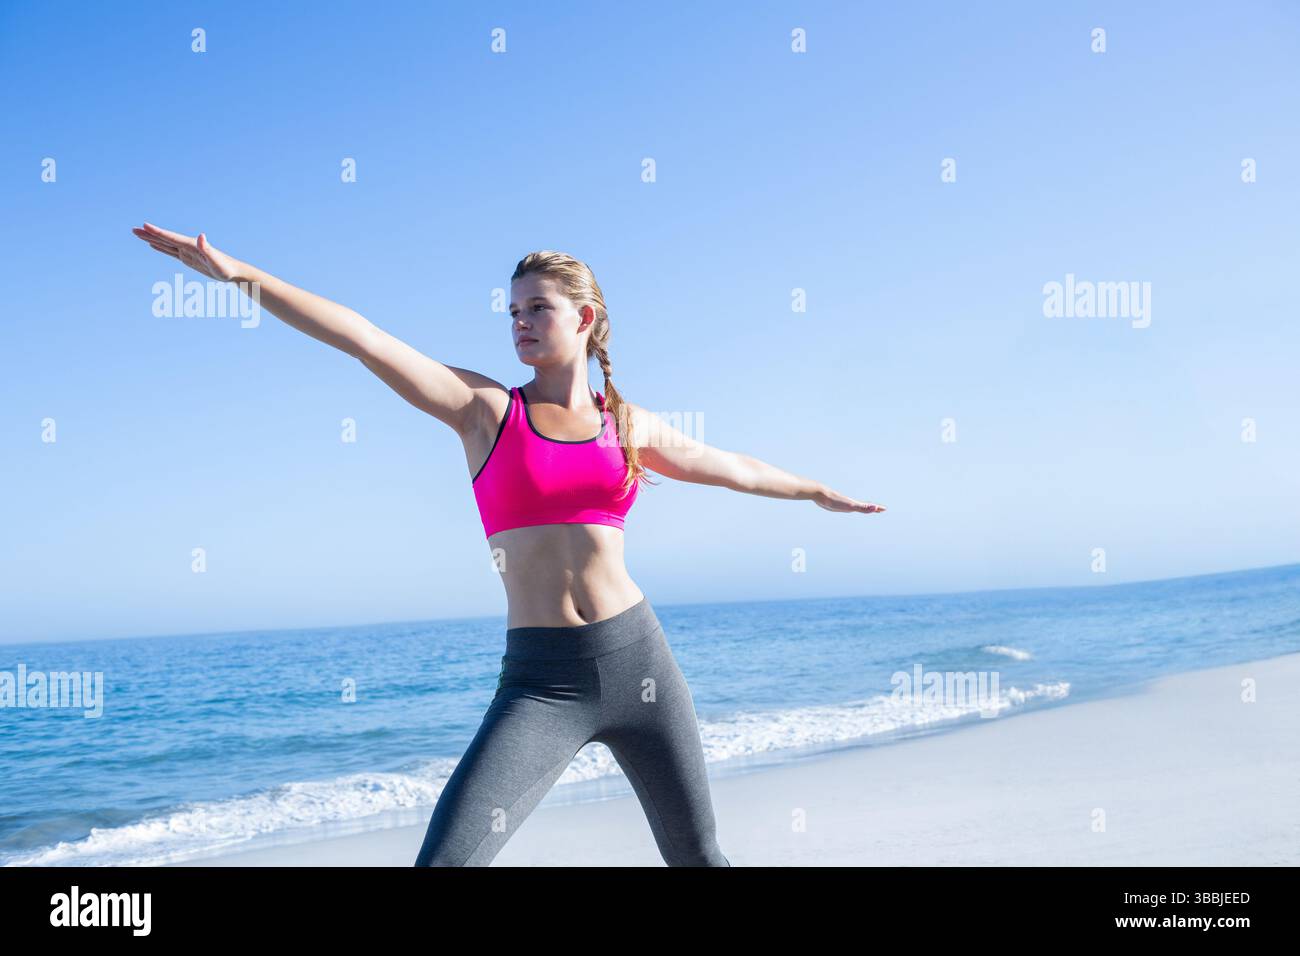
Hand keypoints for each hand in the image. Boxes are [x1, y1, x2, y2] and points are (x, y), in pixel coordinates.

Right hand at [131, 222, 246, 281]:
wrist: (233, 272)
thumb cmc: (226, 267)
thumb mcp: (216, 260)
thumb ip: (207, 248)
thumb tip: (201, 235)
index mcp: (192, 245)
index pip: (171, 237)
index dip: (157, 232)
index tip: (144, 225)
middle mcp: (188, 246)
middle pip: (164, 239)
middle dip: (149, 234)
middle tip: (133, 229)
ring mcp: (187, 252)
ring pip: (165, 244)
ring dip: (152, 239)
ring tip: (138, 234)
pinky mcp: (188, 258)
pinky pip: (171, 251)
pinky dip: (161, 247)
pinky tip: (154, 245)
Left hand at [811, 484, 885, 513]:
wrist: (821, 494)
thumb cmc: (835, 500)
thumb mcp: (850, 506)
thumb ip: (863, 507)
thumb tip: (875, 507)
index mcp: (854, 504)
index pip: (868, 507)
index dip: (876, 508)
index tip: (884, 509)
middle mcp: (851, 503)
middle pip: (864, 507)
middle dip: (872, 508)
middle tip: (880, 509)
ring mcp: (844, 504)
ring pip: (856, 507)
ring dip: (862, 508)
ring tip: (866, 509)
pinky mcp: (837, 505)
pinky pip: (848, 507)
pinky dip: (852, 508)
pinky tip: (850, 508)